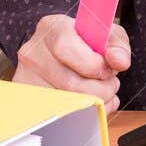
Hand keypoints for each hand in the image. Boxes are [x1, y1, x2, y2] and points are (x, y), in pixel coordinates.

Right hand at [13, 14, 130, 111]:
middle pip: (69, 83)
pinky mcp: (28, 102)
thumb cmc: (85, 43)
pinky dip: (83, 115)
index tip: (108, 69)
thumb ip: (118, 45)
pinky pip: (59, 116)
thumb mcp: (106, 35)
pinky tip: (90, 105)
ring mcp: (26, 78)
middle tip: (110, 85)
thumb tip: (119, 61)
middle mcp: (33, 52)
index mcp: (52, 28)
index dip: (94, 65)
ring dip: (94, 103)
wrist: (62, 55)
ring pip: (66, 104)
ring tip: (101, 93)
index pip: (66, 48)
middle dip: (101, 89)